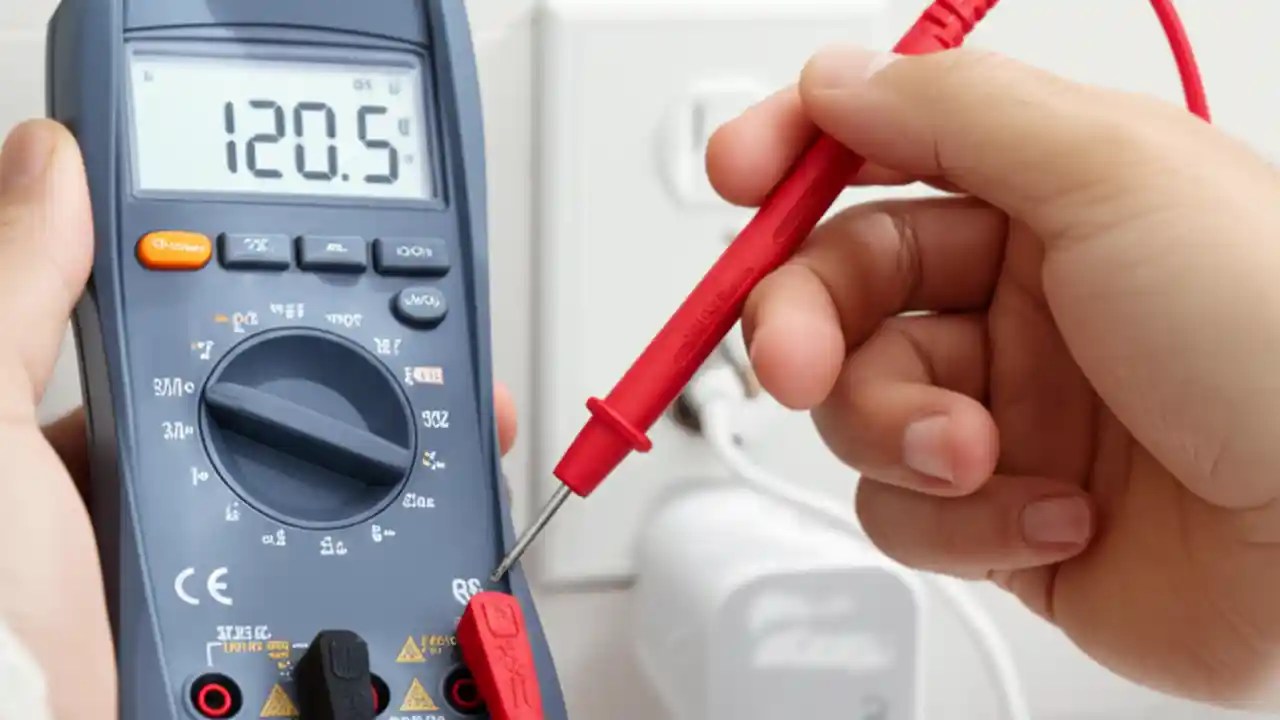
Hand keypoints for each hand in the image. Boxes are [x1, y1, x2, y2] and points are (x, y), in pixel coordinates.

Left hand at [0, 119, 518, 719]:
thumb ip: (13, 298)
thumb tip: (48, 162)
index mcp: (88, 432)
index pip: (201, 323)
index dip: (281, 278)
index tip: (348, 247)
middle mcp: (160, 490)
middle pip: (298, 401)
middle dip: (384, 364)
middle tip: (438, 342)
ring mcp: (218, 557)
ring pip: (341, 484)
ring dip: (420, 454)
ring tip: (471, 427)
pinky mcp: (266, 618)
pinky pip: (357, 567)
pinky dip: (416, 542)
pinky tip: (447, 527)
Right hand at [709, 46, 1279, 707]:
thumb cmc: (1278, 344)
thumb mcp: (1116, 176)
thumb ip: (957, 114)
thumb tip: (837, 82)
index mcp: (1047, 201)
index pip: (884, 155)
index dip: (796, 159)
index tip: (740, 182)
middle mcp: (1019, 301)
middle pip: (839, 291)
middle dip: (801, 326)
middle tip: (795, 364)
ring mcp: (1007, 410)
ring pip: (858, 410)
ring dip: (897, 433)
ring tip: (979, 454)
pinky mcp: (1001, 513)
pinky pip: (905, 511)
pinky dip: (960, 520)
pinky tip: (1054, 513)